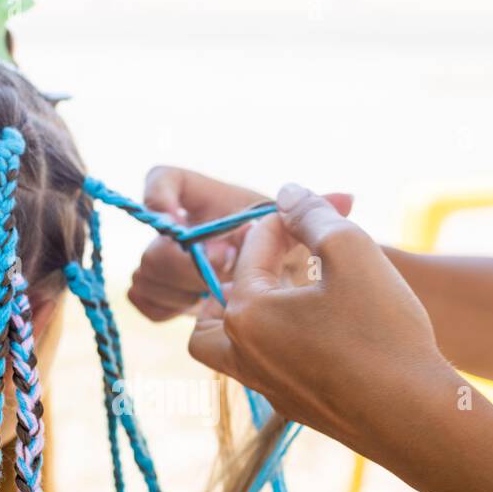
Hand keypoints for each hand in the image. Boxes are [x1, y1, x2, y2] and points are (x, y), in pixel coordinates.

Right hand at [129, 166, 350, 320]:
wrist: (291, 292)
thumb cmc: (298, 254)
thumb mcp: (308, 231)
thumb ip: (322, 214)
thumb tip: (348, 198)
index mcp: (206, 199)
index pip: (162, 179)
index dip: (159, 197)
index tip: (178, 223)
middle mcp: (180, 230)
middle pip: (154, 243)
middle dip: (188, 264)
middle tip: (228, 269)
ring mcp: (167, 266)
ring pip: (145, 276)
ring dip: (183, 290)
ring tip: (226, 295)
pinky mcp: (163, 297)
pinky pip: (144, 302)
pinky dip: (170, 309)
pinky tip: (207, 313)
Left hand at [187, 183, 457, 470]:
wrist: (414, 418)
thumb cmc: (383, 332)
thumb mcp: (353, 252)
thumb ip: (314, 216)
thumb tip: (288, 194)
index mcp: (247, 312)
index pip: (254, 248)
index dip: (286, 220)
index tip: (317, 211)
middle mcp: (243, 355)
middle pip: (212, 312)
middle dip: (237, 279)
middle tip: (279, 263)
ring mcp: (265, 388)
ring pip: (229, 349)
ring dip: (248, 318)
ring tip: (290, 298)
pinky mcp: (292, 409)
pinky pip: (264, 371)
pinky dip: (275, 346)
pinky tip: (320, 334)